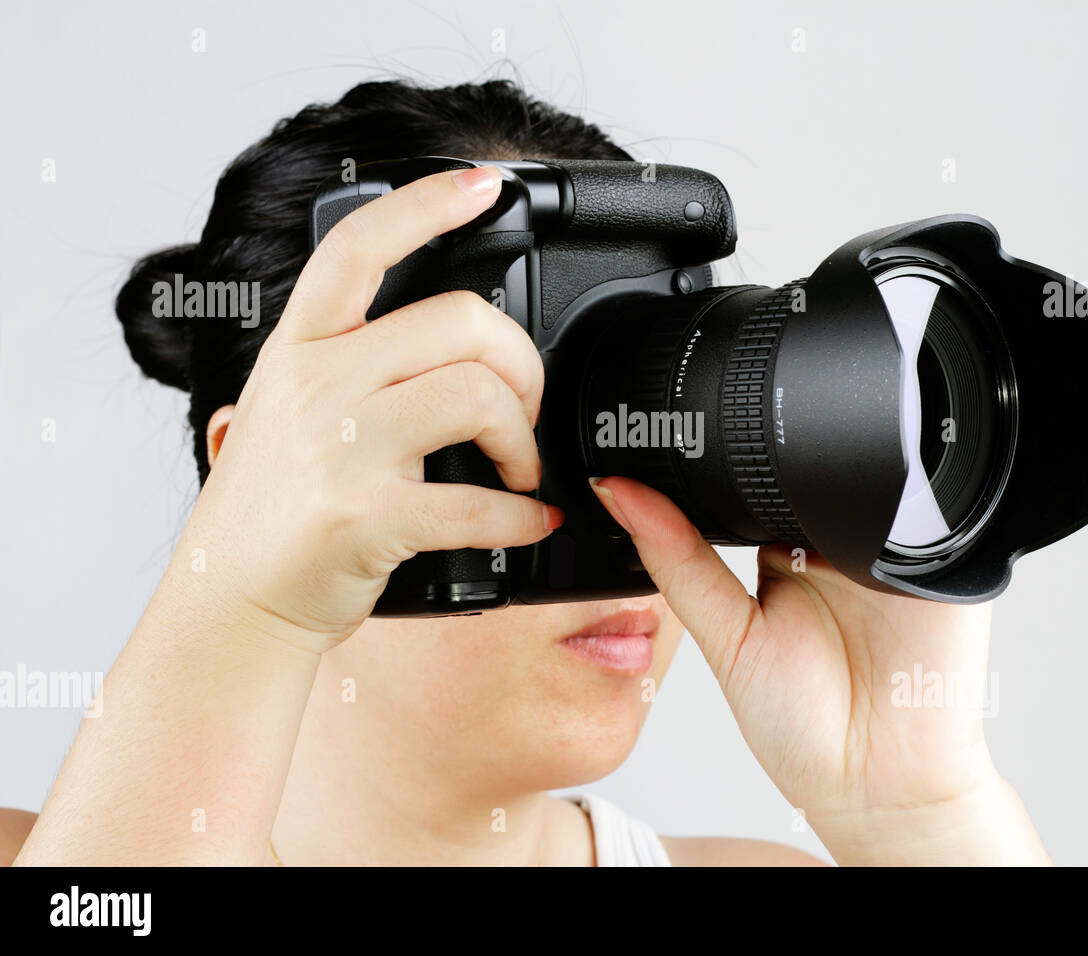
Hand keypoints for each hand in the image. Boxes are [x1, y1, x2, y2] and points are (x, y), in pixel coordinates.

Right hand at [177, 166, 559, 652]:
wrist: (231, 601)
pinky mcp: (363, 517)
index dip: (428, 203)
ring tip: (520, 469)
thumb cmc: (275, 508)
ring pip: (478, 398)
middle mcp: (315, 385)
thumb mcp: (290, 410)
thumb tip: (442, 345)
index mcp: (300, 347)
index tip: (488, 184)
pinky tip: (527, 521)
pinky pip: (477, 502)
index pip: (360, 247)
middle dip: (522, 365)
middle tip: (525, 409)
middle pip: (459, 322)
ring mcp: (337, 449)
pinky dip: (523, 516)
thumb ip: (347, 366)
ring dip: (525, 440)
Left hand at [590, 477, 1048, 863]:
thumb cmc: (800, 725)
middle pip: (812, 467)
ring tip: (821, 553)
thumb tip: (619, 494)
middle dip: (788, 466)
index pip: (758, 481)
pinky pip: (930, 510)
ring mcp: (893, 545)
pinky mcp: (945, 561)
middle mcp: (841, 540)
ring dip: (846, 489)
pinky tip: (872, 552)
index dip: (723, 462)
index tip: (693, 456)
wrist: (878, 785)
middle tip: (770, 519)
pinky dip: (901, 515)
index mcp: (789, 548)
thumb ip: (679, 561)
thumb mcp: (726, 637)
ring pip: (870, 475)